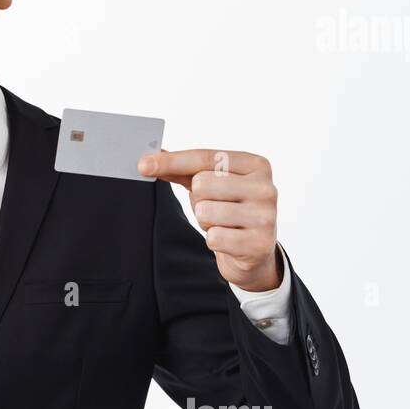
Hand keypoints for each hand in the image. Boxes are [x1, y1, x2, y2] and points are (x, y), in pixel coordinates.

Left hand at [139, 149, 281, 291]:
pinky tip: (229, 240)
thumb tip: (148, 160)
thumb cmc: (229, 209)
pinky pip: (214, 238)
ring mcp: (266, 216)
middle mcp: (266, 187)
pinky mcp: (259, 243)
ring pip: (205, 211)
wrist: (254, 251)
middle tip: (215, 208)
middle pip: (202, 184)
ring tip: (222, 224)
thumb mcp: (209, 185)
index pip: (205, 157)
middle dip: (198, 199)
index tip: (143, 165)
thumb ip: (182, 169)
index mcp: (256, 165)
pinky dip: (214, 240)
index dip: (172, 161)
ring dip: (206, 221)